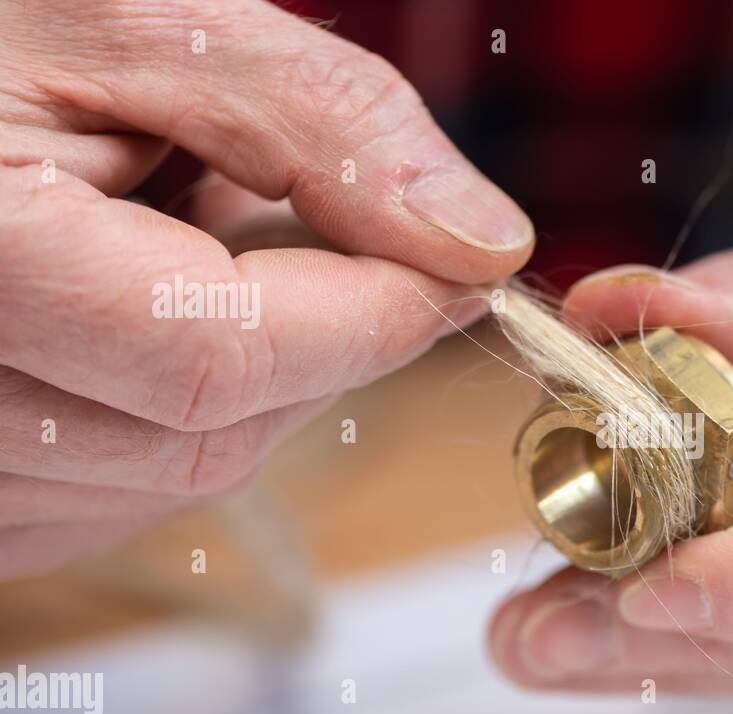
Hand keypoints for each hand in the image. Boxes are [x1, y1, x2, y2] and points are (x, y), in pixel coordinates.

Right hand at [0, 0, 531, 577]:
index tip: (461, 268)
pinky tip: (156, 317)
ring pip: (167, 480)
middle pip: (203, 439)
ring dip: (248, 381)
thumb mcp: (141, 15)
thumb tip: (477, 242)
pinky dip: (176, 420)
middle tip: (335, 242)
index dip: (374, 319)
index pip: (218, 358)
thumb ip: (322, 122)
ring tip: (196, 249)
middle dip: (316, 348)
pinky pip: (108, 500)